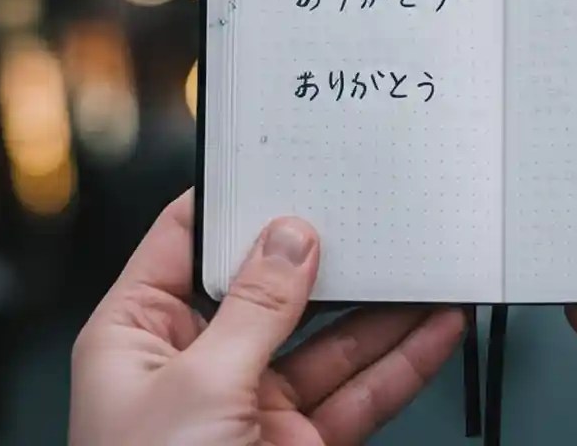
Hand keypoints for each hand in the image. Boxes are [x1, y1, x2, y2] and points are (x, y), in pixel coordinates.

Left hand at [70, 190, 465, 445]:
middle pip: (273, 288)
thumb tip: (290, 237)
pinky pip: (359, 392)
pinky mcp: (301, 444)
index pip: (187, 244)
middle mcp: (197, 364)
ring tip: (430, 264)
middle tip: (380, 211)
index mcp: (140, 335)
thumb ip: (255, 309)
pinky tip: (436, 328)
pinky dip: (402, 362)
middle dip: (330, 253)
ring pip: (331, 340)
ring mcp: (254, 406)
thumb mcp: (198, 387)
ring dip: (383, 306)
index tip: (287, 158)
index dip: (236, 201)